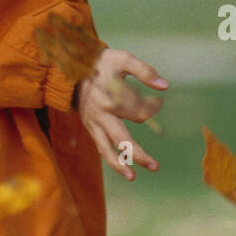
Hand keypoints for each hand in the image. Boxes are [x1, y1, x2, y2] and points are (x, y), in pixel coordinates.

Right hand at [75, 48, 165, 180]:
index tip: (157, 103)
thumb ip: (145, 71)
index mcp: (112, 96)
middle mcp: (102, 113)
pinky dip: (110, 159)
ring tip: (133, 177)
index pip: (140, 111)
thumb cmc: (101, 62)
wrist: (71, 66)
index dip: (153, 108)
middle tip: (155, 167)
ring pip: (107, 148)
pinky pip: (100, 146)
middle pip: (122, 139)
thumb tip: (165, 86)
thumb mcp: (123, 59)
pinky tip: (122, 169)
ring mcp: (93, 121)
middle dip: (138, 154)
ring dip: (120, 164)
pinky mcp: (89, 126)